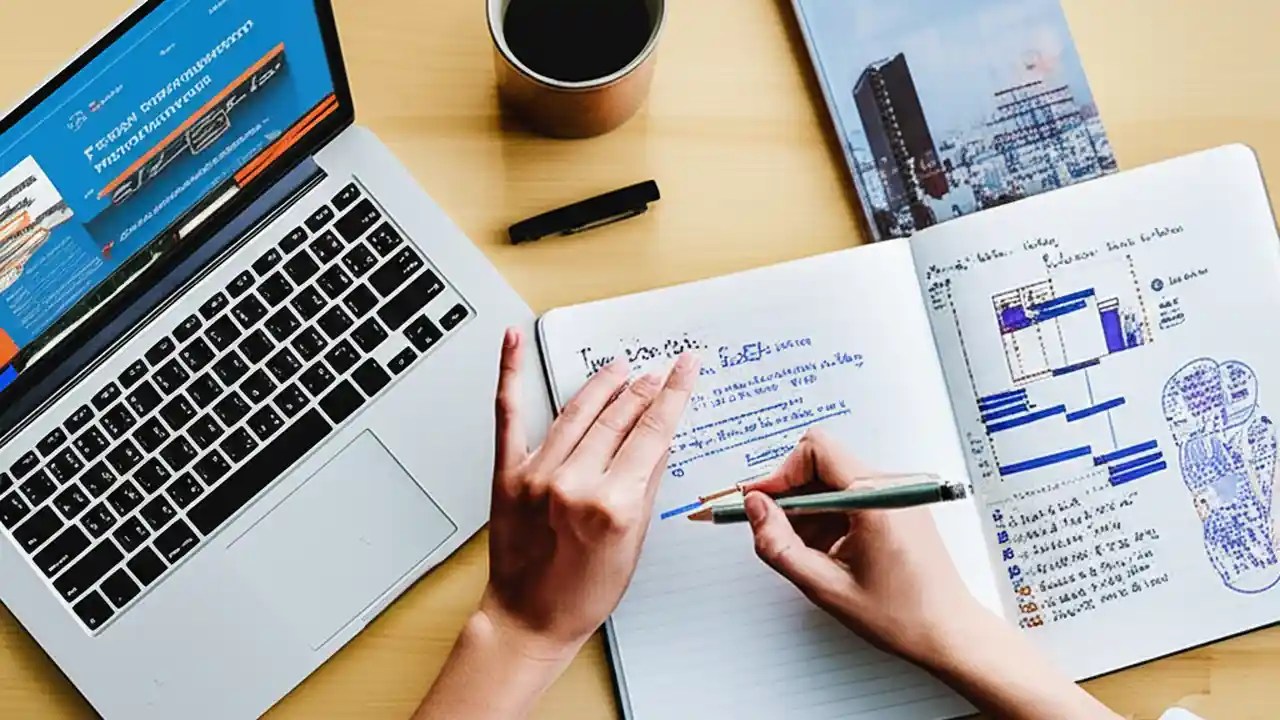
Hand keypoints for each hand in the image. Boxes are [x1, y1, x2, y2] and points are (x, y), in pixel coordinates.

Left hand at [482, 328, 698, 654]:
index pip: (653, 432)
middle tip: (656, 371)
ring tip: (617, 368)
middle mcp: (575, 484)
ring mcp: (538, 475)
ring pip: (577, 411)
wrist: (529, 619)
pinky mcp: (507, 474)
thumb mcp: (634, 542)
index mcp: (615, 503)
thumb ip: (647, 484)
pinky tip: (513, 342)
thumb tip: (660, 438)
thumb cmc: (583, 593)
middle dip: (642, 389)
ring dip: (601, 383)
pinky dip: (510, 373)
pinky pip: (508, 413)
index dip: (673, 394)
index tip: (683, 369)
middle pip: (618, 418)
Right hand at [741, 430, 1120, 719]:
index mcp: (875, 498)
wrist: (949, 633)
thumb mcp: (824, 586)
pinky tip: (828, 553)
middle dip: (791, 495)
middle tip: (775, 531)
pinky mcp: (899, 505)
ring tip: (808, 553)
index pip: (815, 450)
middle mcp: (890, 486)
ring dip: (809, 510)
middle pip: (822, 463)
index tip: (760, 501)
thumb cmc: (900, 616)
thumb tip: (754, 507)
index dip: (780, 474)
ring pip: (833, 481)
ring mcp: (898, 493)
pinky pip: (851, 495)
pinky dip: (829, 517)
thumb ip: (779, 545)